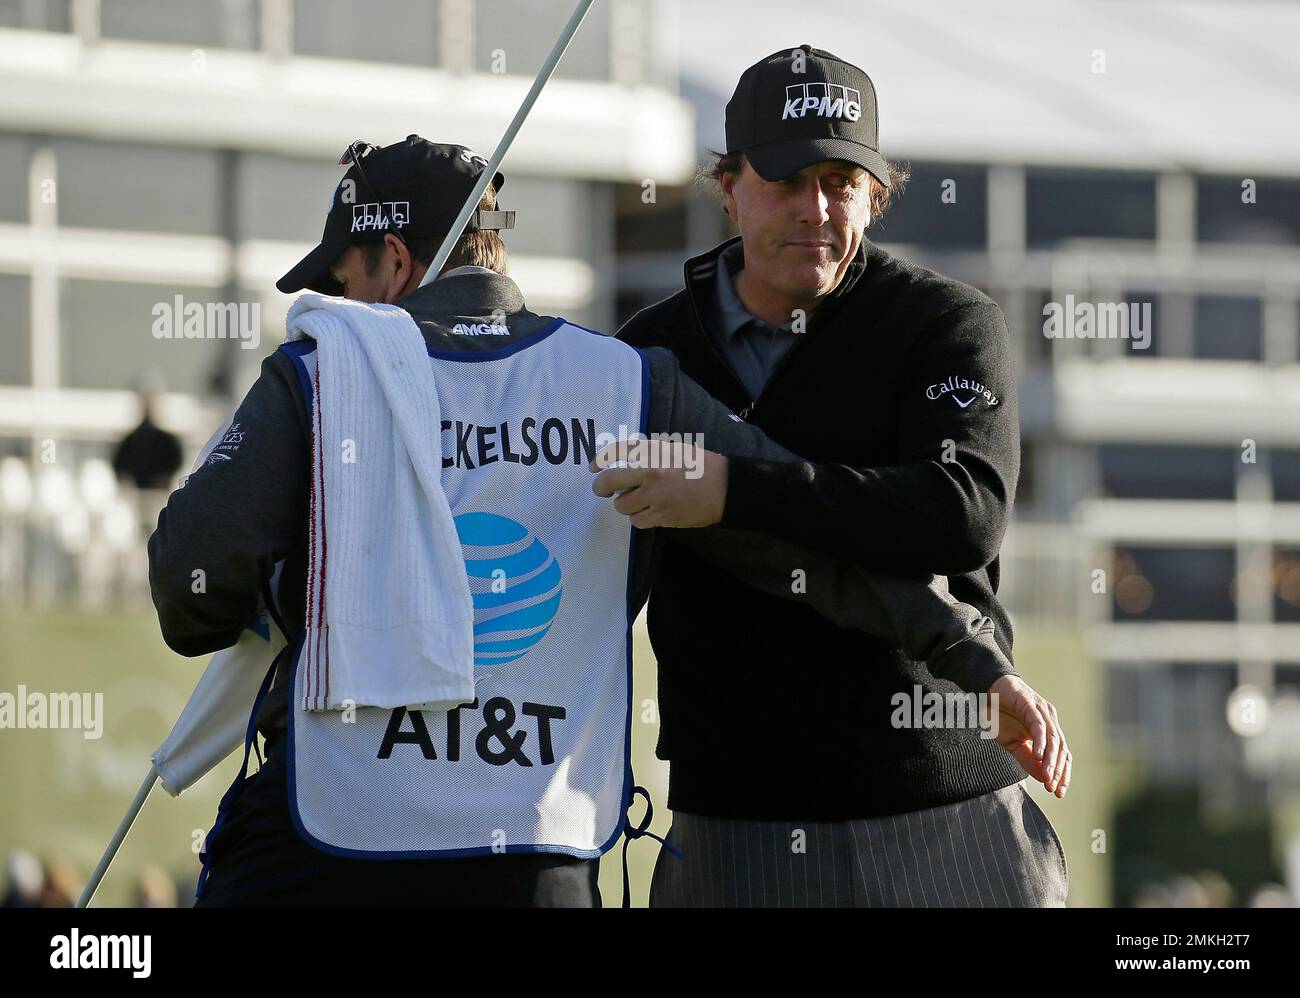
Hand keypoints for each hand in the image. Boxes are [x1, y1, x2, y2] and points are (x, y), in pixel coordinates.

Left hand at [590, 440, 727, 528]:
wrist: (724, 487)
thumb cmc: (700, 465)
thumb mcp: (673, 449)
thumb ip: (648, 454)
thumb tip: (624, 462)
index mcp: (653, 452)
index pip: (615, 452)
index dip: (599, 460)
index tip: (593, 467)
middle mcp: (650, 473)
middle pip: (609, 482)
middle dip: (601, 487)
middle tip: (602, 490)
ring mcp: (654, 497)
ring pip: (622, 506)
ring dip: (626, 504)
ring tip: (638, 500)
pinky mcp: (661, 517)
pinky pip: (638, 520)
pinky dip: (639, 517)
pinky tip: (649, 511)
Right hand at [989, 675, 1070, 798]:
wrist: (986, 691)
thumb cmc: (1000, 716)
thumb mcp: (1013, 744)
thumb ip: (1028, 759)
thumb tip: (1043, 779)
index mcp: (1048, 729)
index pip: (1062, 754)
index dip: (1062, 773)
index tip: (1059, 792)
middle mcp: (1049, 719)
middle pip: (1061, 748)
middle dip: (1058, 770)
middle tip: (1052, 788)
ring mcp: (1041, 711)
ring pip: (1053, 739)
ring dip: (1051, 760)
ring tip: (1047, 777)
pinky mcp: (1030, 704)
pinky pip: (1039, 725)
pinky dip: (1040, 742)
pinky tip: (1039, 756)